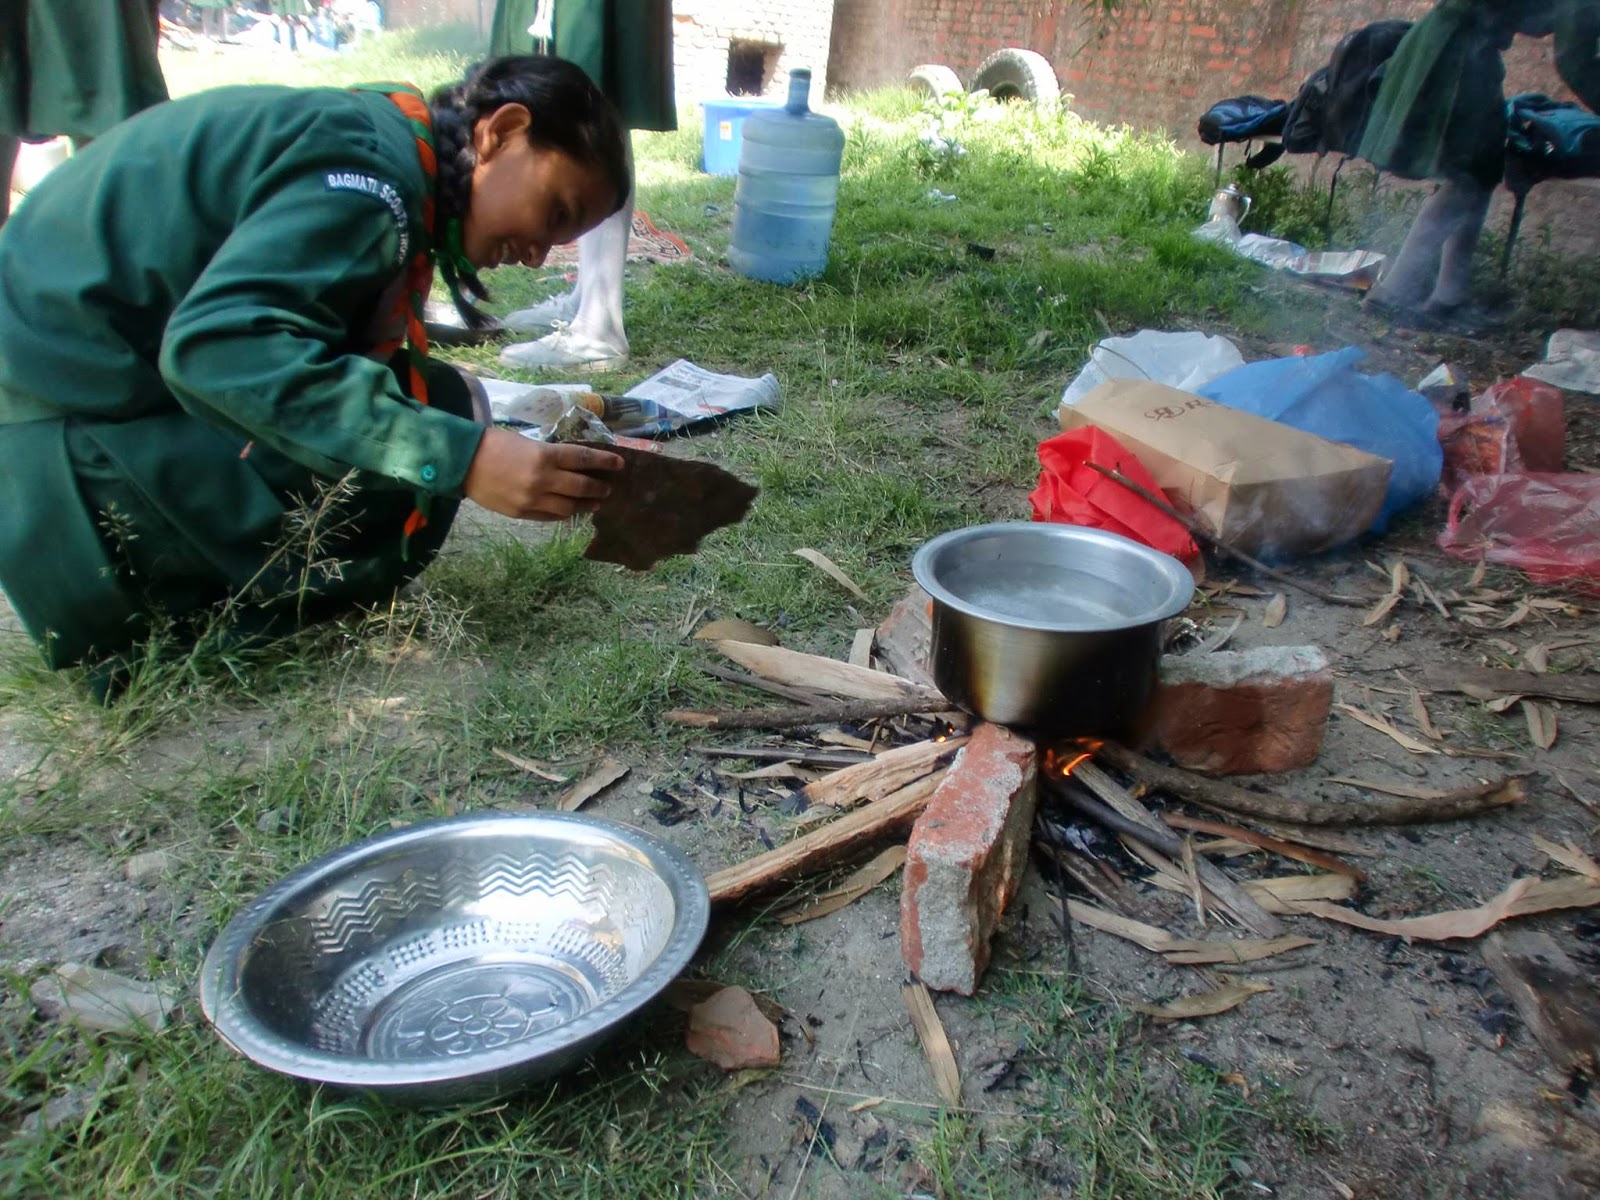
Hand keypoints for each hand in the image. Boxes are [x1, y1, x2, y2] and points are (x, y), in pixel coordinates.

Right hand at [462, 427, 622, 520]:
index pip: (584, 460)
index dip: (605, 463)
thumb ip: (552, 456)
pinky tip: (570, 510)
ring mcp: (533, 499)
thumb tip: (576, 465)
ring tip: (594, 503)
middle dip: (599, 488)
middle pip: (581, 487)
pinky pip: (551, 517)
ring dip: (585, 505)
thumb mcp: (529, 443)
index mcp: (545, 456)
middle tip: (607, 489)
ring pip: (569, 507)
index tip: (619, 465)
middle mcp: (542, 479)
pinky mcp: (523, 513)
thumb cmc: (496, 446)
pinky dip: (564, 513)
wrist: (464, 463)